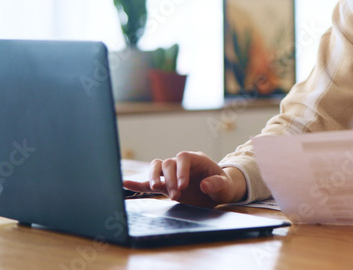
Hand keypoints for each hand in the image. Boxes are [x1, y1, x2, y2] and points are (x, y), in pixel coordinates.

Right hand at [122, 151, 246, 207]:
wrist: (218, 192)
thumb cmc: (223, 186)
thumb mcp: (226, 186)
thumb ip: (218, 184)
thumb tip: (204, 185)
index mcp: (197, 159)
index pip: (183, 158)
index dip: (181, 170)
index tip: (183, 186)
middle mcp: (181, 164)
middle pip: (168, 163)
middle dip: (169, 179)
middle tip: (176, 195)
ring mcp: (172, 174)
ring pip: (156, 168)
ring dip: (154, 177)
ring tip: (155, 188)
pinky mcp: (165, 185)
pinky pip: (149, 183)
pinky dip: (138, 183)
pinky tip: (125, 184)